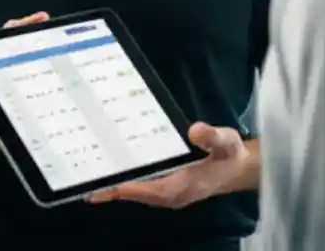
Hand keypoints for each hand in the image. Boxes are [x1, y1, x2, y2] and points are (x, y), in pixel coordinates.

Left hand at [86, 123, 247, 208]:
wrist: (239, 168)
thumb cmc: (230, 155)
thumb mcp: (226, 141)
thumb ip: (212, 137)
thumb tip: (194, 131)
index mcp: (183, 186)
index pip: (151, 190)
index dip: (128, 188)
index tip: (105, 184)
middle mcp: (173, 194)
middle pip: (138, 193)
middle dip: (114, 189)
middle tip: (86, 181)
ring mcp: (170, 192)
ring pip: (139, 191)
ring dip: (118, 186)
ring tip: (91, 178)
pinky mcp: (168, 187)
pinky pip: (144, 186)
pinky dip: (128, 181)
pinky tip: (115, 171)